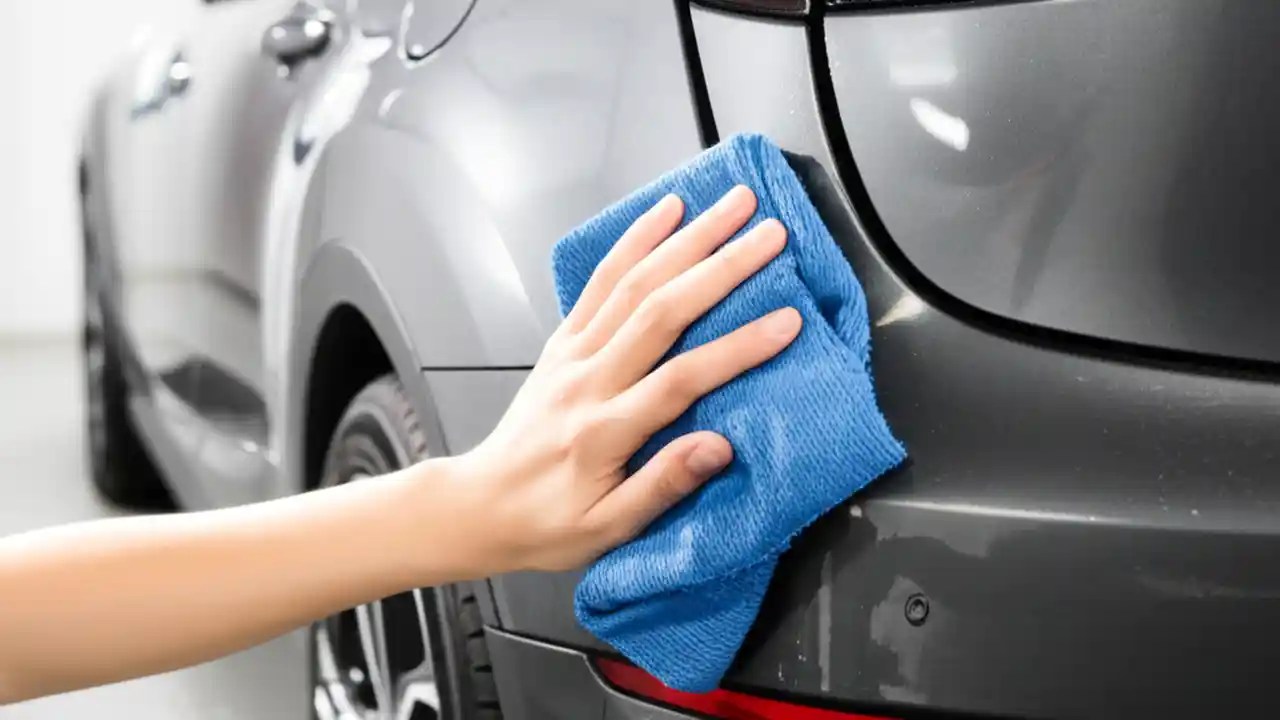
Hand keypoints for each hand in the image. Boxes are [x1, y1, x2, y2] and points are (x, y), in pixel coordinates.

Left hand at [452, 186, 800, 573]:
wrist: (479, 505)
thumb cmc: (548, 523)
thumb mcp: (608, 529)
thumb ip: (663, 486)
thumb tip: (719, 447)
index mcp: (605, 430)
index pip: (681, 380)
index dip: (736, 349)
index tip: (786, 322)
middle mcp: (588, 380)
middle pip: (661, 311)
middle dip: (721, 267)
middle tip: (771, 234)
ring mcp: (572, 352)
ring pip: (633, 282)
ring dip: (686, 238)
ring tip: (731, 204)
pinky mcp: (563, 340)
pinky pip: (599, 280)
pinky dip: (634, 240)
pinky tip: (665, 211)